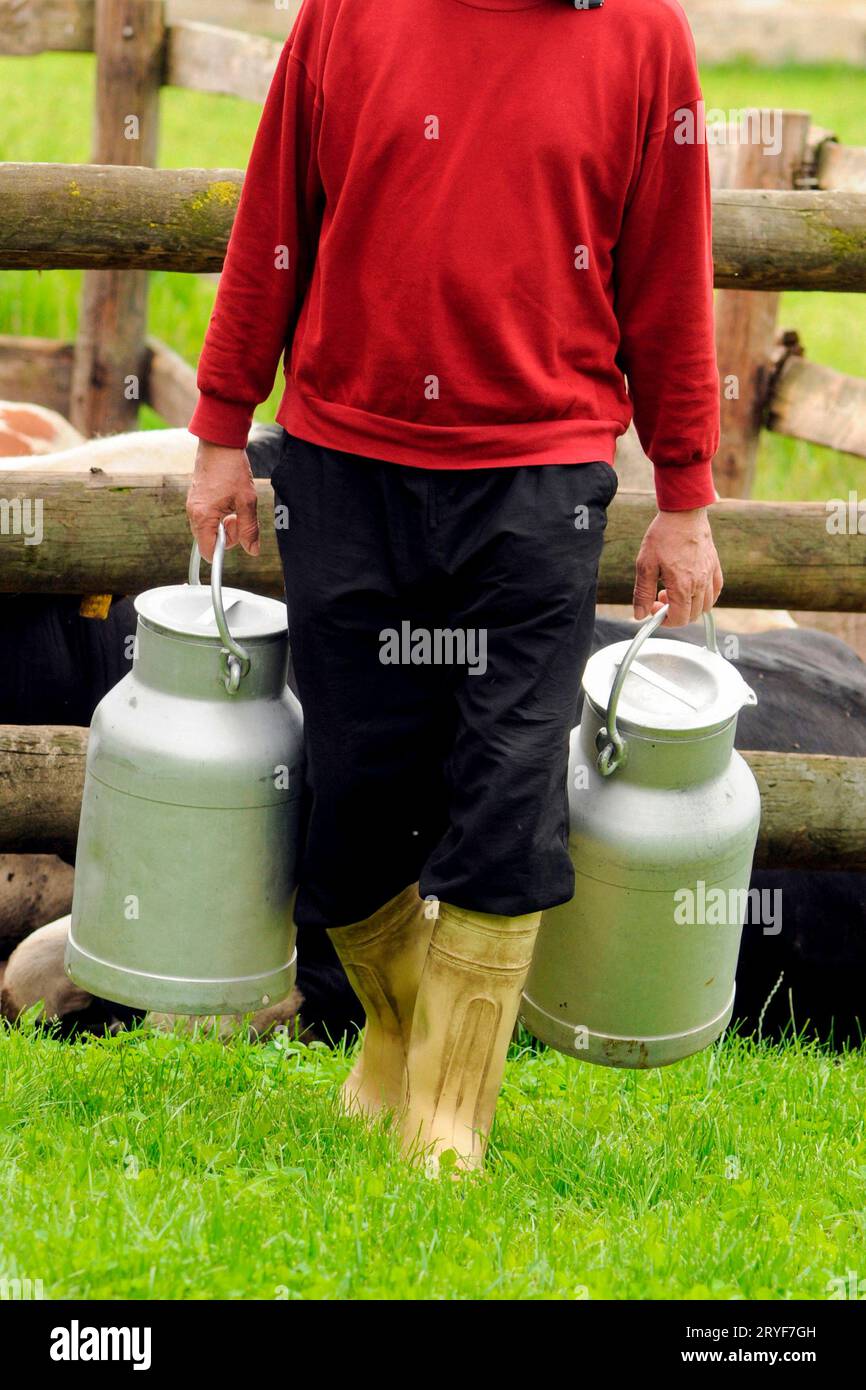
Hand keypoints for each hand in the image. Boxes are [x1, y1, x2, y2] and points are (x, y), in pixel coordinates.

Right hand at [185, 440, 259, 563]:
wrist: (219, 443)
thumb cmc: (232, 469)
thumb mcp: (247, 501)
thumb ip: (249, 529)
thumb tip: (252, 550)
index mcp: (203, 517)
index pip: (207, 551)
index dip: (223, 551)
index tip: (238, 538)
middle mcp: (193, 513)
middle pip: (208, 541)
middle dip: (226, 534)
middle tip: (238, 515)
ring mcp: (192, 505)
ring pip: (208, 529)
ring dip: (223, 523)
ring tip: (233, 504)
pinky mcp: (195, 499)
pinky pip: (206, 517)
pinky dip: (218, 514)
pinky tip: (227, 499)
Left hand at [633, 507, 722, 625]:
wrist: (684, 512)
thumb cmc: (663, 536)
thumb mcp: (645, 565)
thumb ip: (643, 593)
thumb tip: (640, 615)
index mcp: (683, 586)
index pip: (679, 619)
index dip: (664, 620)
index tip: (653, 609)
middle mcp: (700, 584)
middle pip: (692, 615)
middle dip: (674, 613)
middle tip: (660, 597)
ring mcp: (710, 575)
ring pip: (705, 606)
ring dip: (689, 606)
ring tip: (674, 591)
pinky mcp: (714, 565)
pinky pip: (716, 590)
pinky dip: (705, 597)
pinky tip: (692, 588)